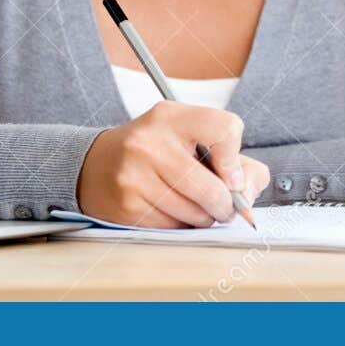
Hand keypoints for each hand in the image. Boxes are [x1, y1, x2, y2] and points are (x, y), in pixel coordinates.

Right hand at [75, 101, 270, 227]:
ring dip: (205, 218)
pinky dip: (182, 225)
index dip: (236, 159)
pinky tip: (172, 211)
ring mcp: (136, 177)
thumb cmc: (153, 150)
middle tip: (225, 207)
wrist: (94, 166)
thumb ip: (230, 156)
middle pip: (214, 189)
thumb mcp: (188, 135)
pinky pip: (174, 227)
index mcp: (172, 118)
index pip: (225, 129)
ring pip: (196, 214)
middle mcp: (151, 144)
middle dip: (227, 205)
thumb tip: (250, 191)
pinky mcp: (127, 207)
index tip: (232, 175)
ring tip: (195, 206)